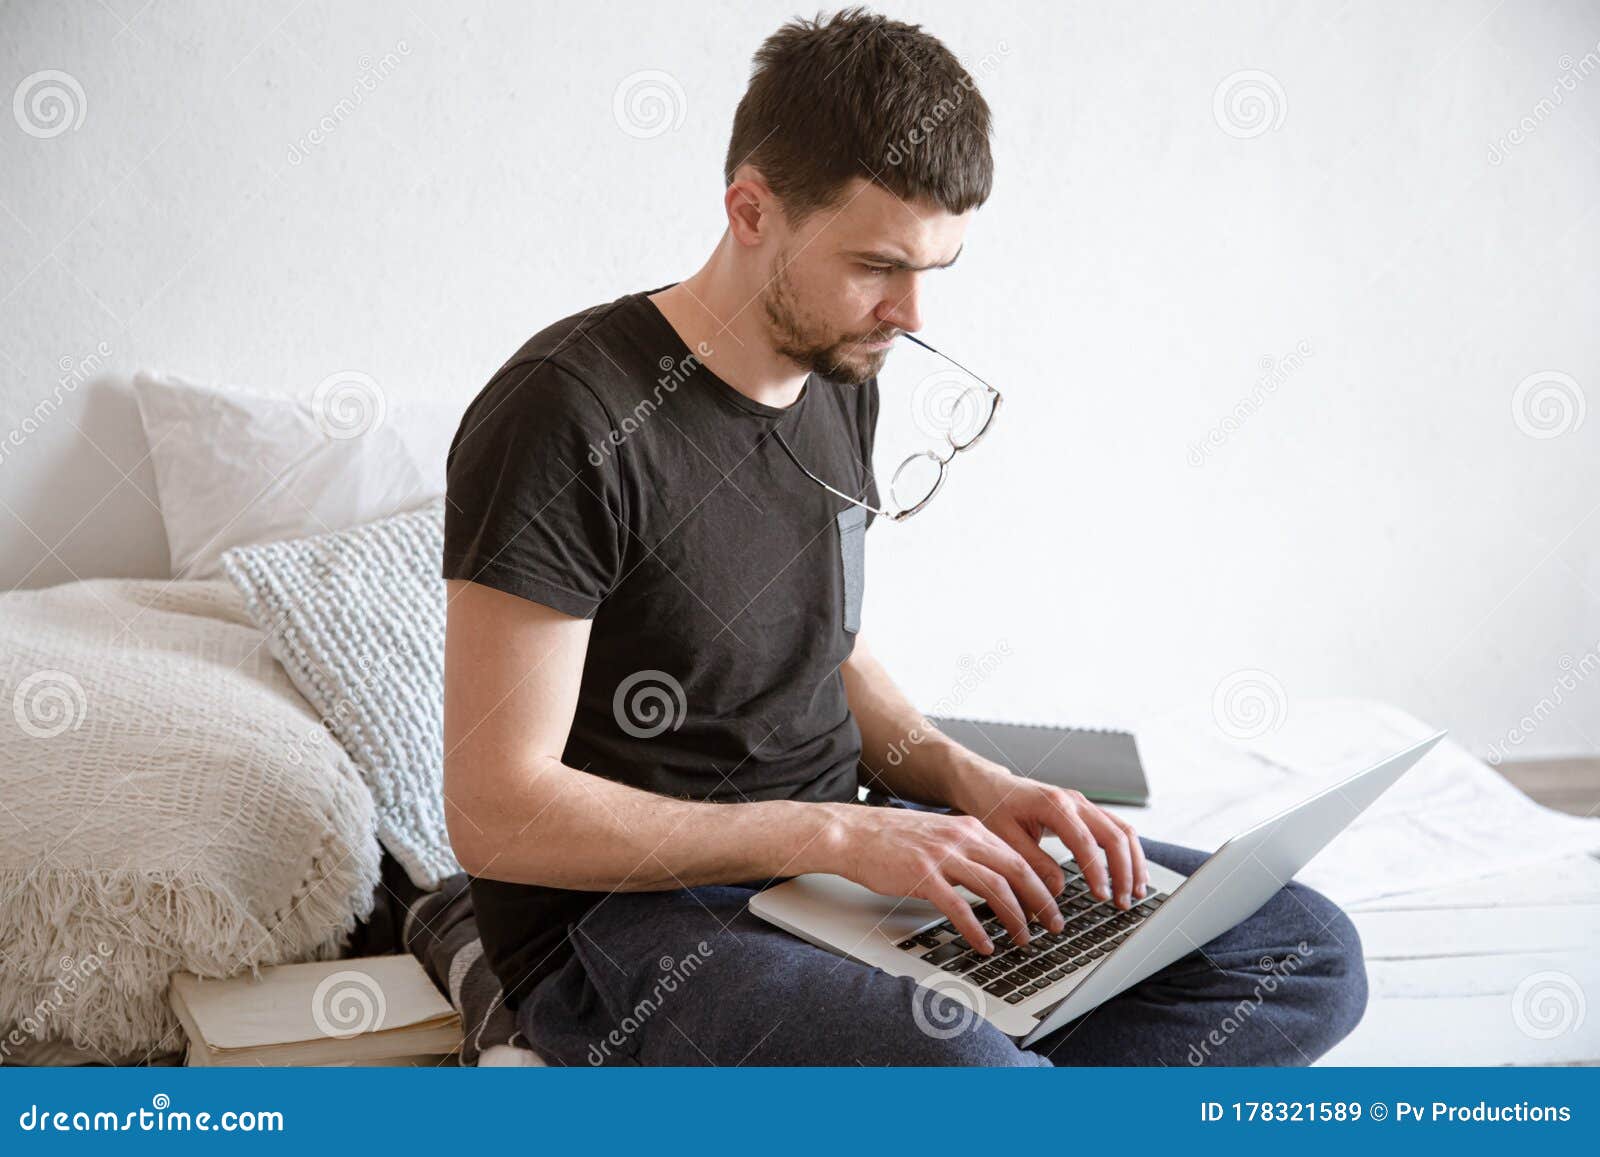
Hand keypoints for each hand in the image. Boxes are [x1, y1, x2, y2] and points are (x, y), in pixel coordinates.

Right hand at [813, 801, 1068, 954]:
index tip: (1051, 904)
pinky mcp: (922, 876)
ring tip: (1022, 939)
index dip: (1040, 883)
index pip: (1018, 856)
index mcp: (969, 828)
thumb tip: (995, 878)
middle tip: (1053, 925)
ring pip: (995, 888)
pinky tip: (984, 945)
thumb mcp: (938, 835)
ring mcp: (942, 856)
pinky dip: (977, 929)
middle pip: (1016, 870)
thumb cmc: (890, 839)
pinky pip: (959, 907)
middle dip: (1040, 902)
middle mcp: (961, 838)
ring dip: (1015, 918)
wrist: (853, 833)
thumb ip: (966, 851)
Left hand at [947, 759, 1148, 911]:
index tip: (1102, 897)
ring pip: (1123, 831)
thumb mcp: (1004, 837)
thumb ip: (1031, 862)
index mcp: (1053, 804)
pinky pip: (1117, 830)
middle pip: (1115, 835)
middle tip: (1123, 902)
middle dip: (1124, 871)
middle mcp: (1075, 800)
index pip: (1085, 840)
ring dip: (1134, 863)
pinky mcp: (1087, 812)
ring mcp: (1084, 804)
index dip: (1096, 871)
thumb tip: (1057, 890)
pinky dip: (1129, 853)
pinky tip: (1133, 875)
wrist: (991, 786)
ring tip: (1136, 893)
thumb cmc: (994, 808)